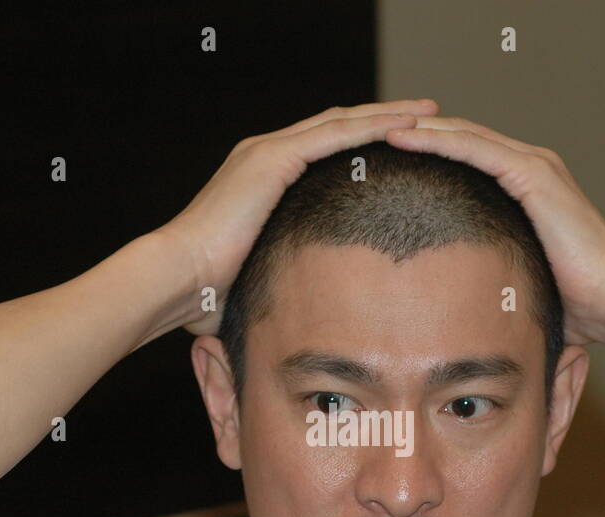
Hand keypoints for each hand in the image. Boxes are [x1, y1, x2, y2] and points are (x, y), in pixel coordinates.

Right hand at [155, 99, 441, 335]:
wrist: (176, 279)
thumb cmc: (204, 296)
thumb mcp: (254, 278)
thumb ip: (277, 279)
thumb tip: (298, 317)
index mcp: (260, 178)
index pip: (322, 149)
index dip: (361, 142)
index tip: (399, 144)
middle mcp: (263, 155)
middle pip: (337, 126)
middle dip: (383, 119)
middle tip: (426, 115)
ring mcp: (267, 153)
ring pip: (341, 122)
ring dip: (387, 116)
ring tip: (428, 112)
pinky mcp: (273, 160)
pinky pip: (334, 136)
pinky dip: (371, 128)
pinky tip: (407, 127)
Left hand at [383, 116, 604, 345]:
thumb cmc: (572, 304)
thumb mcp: (517, 279)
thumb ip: (489, 276)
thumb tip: (449, 309)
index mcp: (526, 186)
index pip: (465, 156)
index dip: (425, 150)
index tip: (384, 156)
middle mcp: (530, 166)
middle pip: (459, 137)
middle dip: (414, 132)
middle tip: (367, 133)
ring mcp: (533, 165)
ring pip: (462, 135)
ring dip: (417, 129)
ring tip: (374, 128)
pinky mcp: (533, 174)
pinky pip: (474, 149)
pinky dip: (436, 141)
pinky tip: (402, 138)